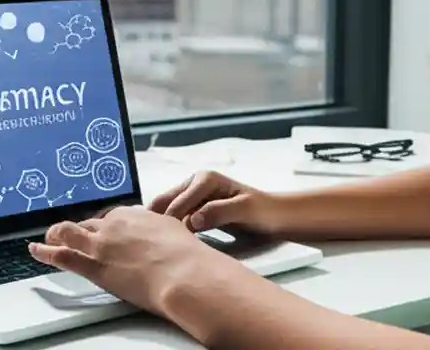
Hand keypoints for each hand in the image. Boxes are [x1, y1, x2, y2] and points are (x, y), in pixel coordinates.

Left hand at [28, 205, 240, 315]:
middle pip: (90, 225)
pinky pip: (63, 257)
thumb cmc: (187, 257)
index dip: (104, 227)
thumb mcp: (175, 231)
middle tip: (72, 235)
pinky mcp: (95, 266)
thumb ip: (161, 230)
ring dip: (54, 236)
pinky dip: (45, 253)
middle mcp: (114, 225)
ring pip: (68, 234)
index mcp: (134, 214)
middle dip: (80, 231)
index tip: (102, 232)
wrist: (185, 274)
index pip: (111, 218)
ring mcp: (102, 244)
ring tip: (45, 239)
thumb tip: (164, 234)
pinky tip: (36, 251)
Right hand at [148, 170, 282, 235]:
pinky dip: (170, 231)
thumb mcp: (245, 210)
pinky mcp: (194, 211)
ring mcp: (193, 198)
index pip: (178, 202)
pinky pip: (176, 220)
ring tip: (156, 248)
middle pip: (165, 202)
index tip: (165, 243)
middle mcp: (194, 184)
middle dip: (157, 221)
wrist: (278, 219)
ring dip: (162, 227)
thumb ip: (219, 212)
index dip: (171, 222)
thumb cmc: (264, 212)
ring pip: (167, 212)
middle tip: (152, 246)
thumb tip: (193, 221)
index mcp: (205, 180)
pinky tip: (168, 246)